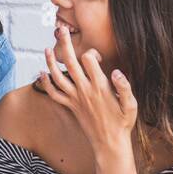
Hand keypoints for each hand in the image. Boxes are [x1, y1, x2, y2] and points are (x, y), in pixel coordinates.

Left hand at [37, 26, 137, 154]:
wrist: (109, 143)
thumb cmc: (122, 123)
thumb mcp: (131, 105)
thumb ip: (124, 87)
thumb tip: (116, 72)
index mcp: (100, 86)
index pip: (89, 60)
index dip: (91, 52)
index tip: (96, 56)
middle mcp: (85, 90)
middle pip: (70, 62)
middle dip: (64, 44)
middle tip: (60, 30)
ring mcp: (75, 98)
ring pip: (58, 76)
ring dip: (50, 61)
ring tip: (46, 49)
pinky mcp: (70, 106)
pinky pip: (54, 94)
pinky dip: (45, 83)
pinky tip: (41, 73)